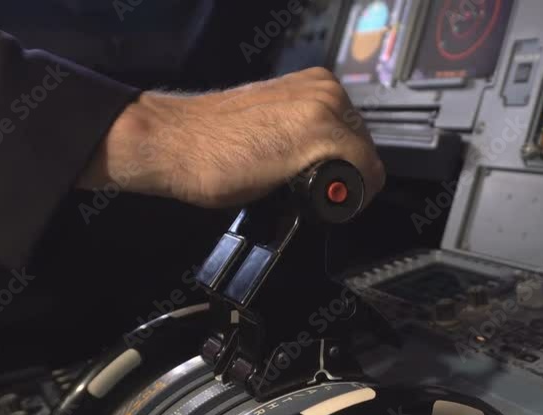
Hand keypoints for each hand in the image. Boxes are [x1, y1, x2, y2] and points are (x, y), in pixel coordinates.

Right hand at [77, 67, 384, 207]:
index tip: (330, 185)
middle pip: (365, 148)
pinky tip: (324, 202)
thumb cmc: (211, 140)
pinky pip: (365, 173)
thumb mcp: (271, 125)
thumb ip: (302, 133)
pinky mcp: (322, 134)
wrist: (176, 140)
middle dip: (347, 176)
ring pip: (366, 162)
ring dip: (346, 186)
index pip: (357, 135)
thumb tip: (328, 164)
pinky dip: (353, 196)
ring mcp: (326, 109)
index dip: (346, 168)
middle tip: (317, 194)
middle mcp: (325, 90)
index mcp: (315, 84)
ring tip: (312, 197)